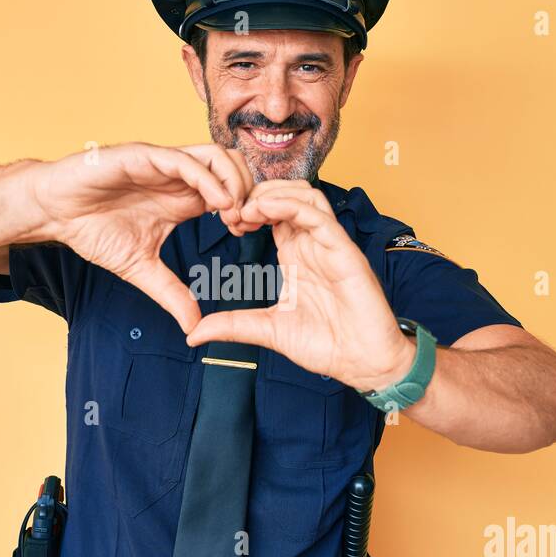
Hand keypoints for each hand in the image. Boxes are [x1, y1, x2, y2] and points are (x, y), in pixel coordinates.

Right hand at [32, 142, 253, 332]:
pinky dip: (207, 178)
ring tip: (234, 213)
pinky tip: (217, 203)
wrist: (54, 212)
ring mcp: (163, 163)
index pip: (232, 190)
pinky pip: (185, 160)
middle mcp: (180, 176)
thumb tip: (194, 327)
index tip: (247, 234)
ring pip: (217, 156)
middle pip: (235, 166)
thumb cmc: (93, 229)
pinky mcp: (143, 156)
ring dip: (234, 181)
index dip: (247, 208)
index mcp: (185, 197)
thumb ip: (171, 294)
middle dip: (249, 191)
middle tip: (246, 223)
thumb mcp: (141, 268)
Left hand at [184, 180, 415, 392]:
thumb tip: (193, 334)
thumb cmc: (326, 344)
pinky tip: (266, 210)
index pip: (272, 213)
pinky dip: (291, 206)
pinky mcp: (344, 251)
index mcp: (296, 255)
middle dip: (255, 194)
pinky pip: (319, 216)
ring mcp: (329, 245)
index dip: (245, 209)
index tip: (224, 221)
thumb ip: (232, 325)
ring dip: (273, 194)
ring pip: (305, 195)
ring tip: (246, 208)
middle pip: (287, 195)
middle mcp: (312, 244)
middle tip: (230, 211)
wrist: (362, 362)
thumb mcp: (267, 330)